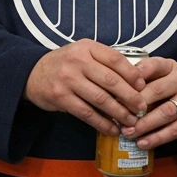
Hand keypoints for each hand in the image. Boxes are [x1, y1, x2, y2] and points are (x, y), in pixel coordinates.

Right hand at [23, 39, 147, 135]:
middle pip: (111, 81)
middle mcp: (78, 61)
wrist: (32, 73)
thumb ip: (104, 61)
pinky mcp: (61, 98)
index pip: (116, 59)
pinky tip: (112, 129)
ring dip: (119, 113)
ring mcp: (68, 80)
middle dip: (130, 97)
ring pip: (101, 99)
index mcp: (87, 47)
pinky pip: (87, 113)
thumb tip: (134, 79)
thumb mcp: (83, 53)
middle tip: (142, 108)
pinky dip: (102, 123)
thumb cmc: (65, 64)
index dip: (133, 74)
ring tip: (131, 121)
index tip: (143, 86)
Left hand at [122, 57, 176, 149]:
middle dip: (135, 104)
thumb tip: (113, 94)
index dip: (135, 77)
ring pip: (166, 112)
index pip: (152, 65)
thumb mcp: (160, 79)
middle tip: (118, 116)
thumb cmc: (172, 92)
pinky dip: (156, 138)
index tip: (118, 88)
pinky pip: (174, 130)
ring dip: (144, 124)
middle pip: (157, 90)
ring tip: (128, 133)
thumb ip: (142, 82)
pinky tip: (142, 143)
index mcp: (170, 67)